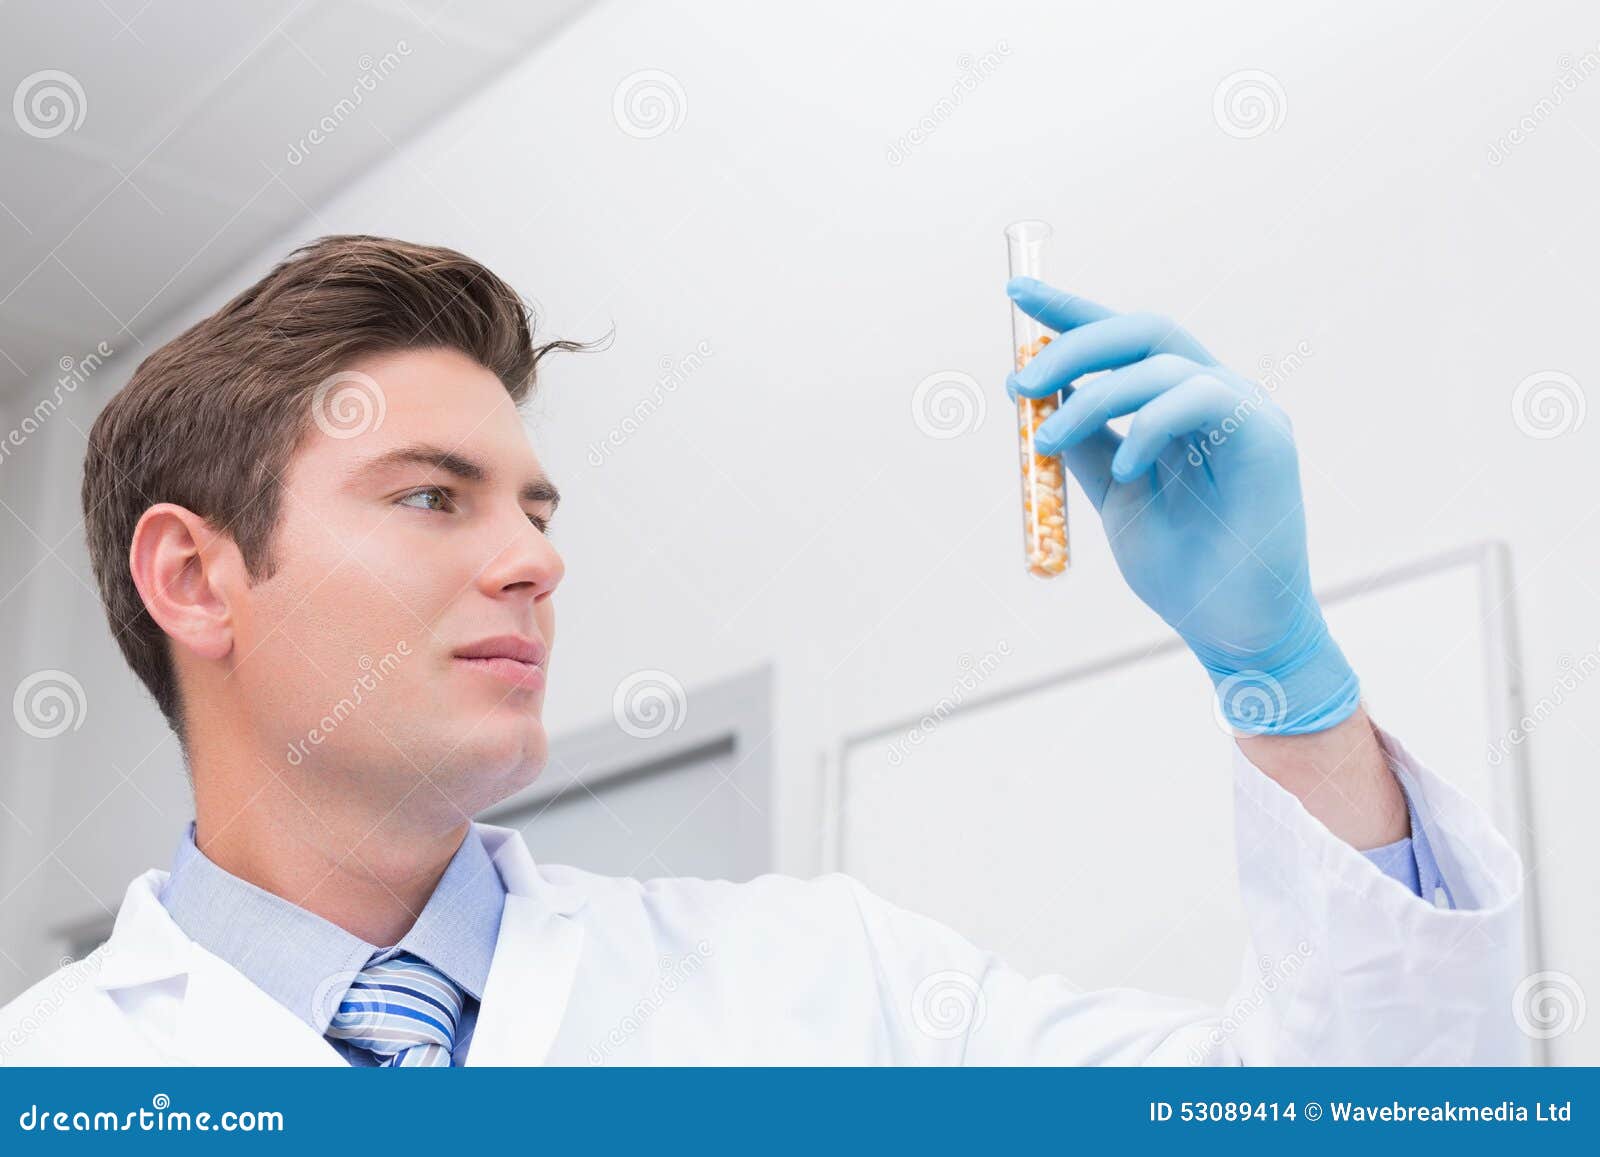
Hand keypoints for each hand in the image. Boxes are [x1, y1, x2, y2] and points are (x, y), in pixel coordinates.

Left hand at [1005, 277, 1358, 734]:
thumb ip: (1087, 445)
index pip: (1124, 339)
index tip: (1015, 292)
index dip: (1070, 311)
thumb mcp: (1114, 496)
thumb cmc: (1181, 569)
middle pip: (1143, 331)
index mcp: (1177, 405)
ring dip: (1091, 395)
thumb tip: (1037, 397)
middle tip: (1019, 382)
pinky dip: (1149, 423)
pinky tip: (1127, 469)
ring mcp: (1244, 411)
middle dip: (1073, 343)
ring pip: (1162, 361)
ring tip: (1047, 443)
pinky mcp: (1266, 435)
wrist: (1230, 631)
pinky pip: (1200, 397)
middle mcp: (1214, 395)